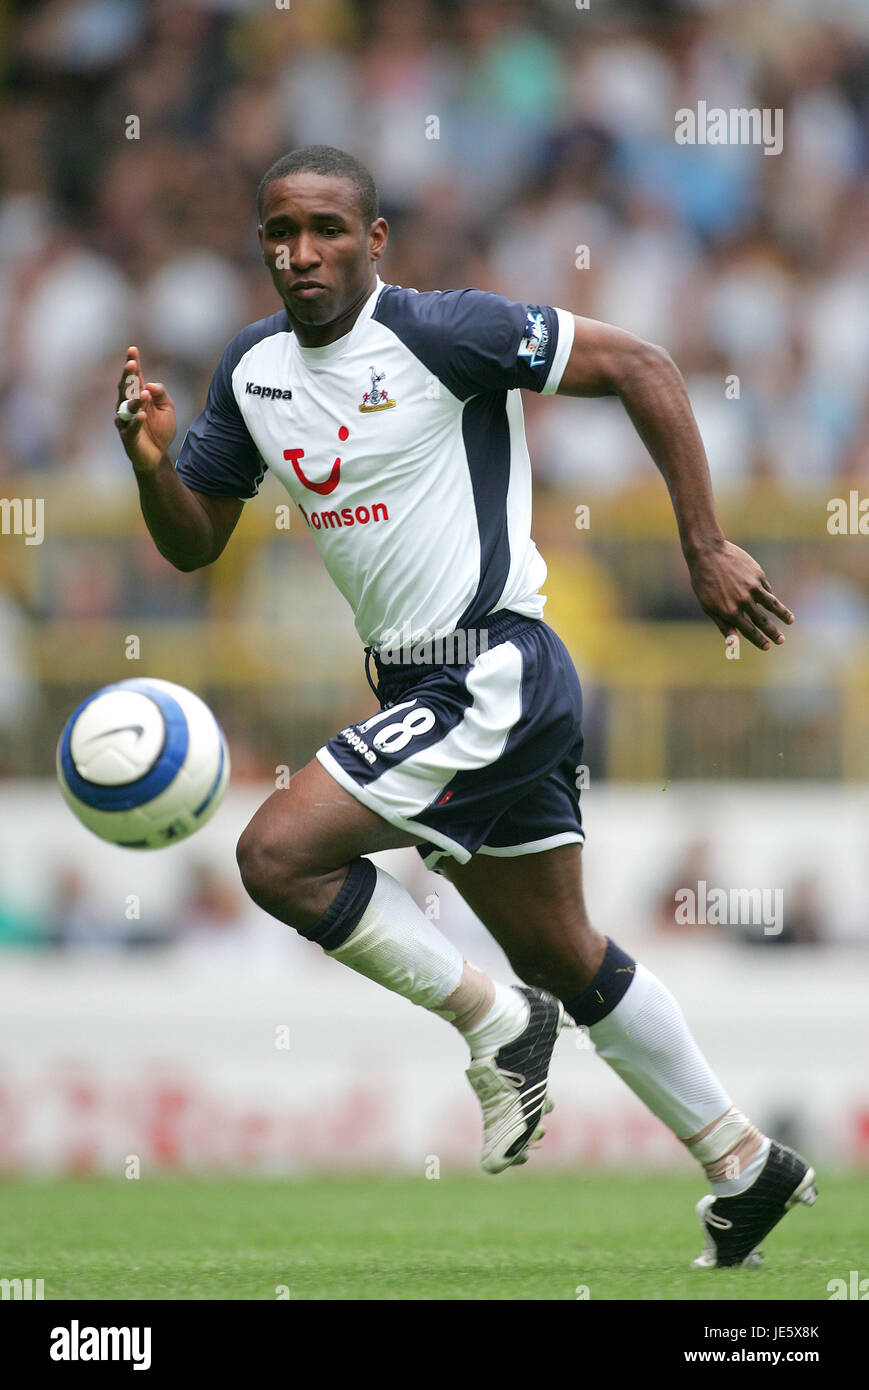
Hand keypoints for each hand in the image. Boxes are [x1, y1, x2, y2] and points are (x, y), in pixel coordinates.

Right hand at [115, 346, 176, 470]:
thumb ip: (161, 394)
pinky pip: (131, 428)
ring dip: (135, 400)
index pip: (134, 377)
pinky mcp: (128, 437)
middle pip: (126, 388)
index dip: (133, 363)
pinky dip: (136, 421)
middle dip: (128, 376)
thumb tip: (150, 385)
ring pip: (127, 407)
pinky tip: (142, 414)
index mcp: (138, 395)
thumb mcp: (167, 407)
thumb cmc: (160, 428)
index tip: (132, 350)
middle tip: (131, 365)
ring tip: (144, 394)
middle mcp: (128, 405)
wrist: (158, 454)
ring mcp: (126, 421)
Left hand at [686, 539, 793, 650]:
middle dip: (773, 633)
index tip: (767, 646)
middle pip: (762, 621)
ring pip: (772, 604)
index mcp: (729, 611)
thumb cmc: (703, 582)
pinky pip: (766, 589)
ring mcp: (752, 587)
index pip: (749, 631)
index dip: (759, 640)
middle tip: (781, 641)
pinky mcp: (758, 574)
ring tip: (790, 620)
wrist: (708, 553)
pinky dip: (769, 596)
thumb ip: (723, 625)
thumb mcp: (708, 606)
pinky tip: (773, 601)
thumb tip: (734, 644)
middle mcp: (743, 601)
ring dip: (783, 614)